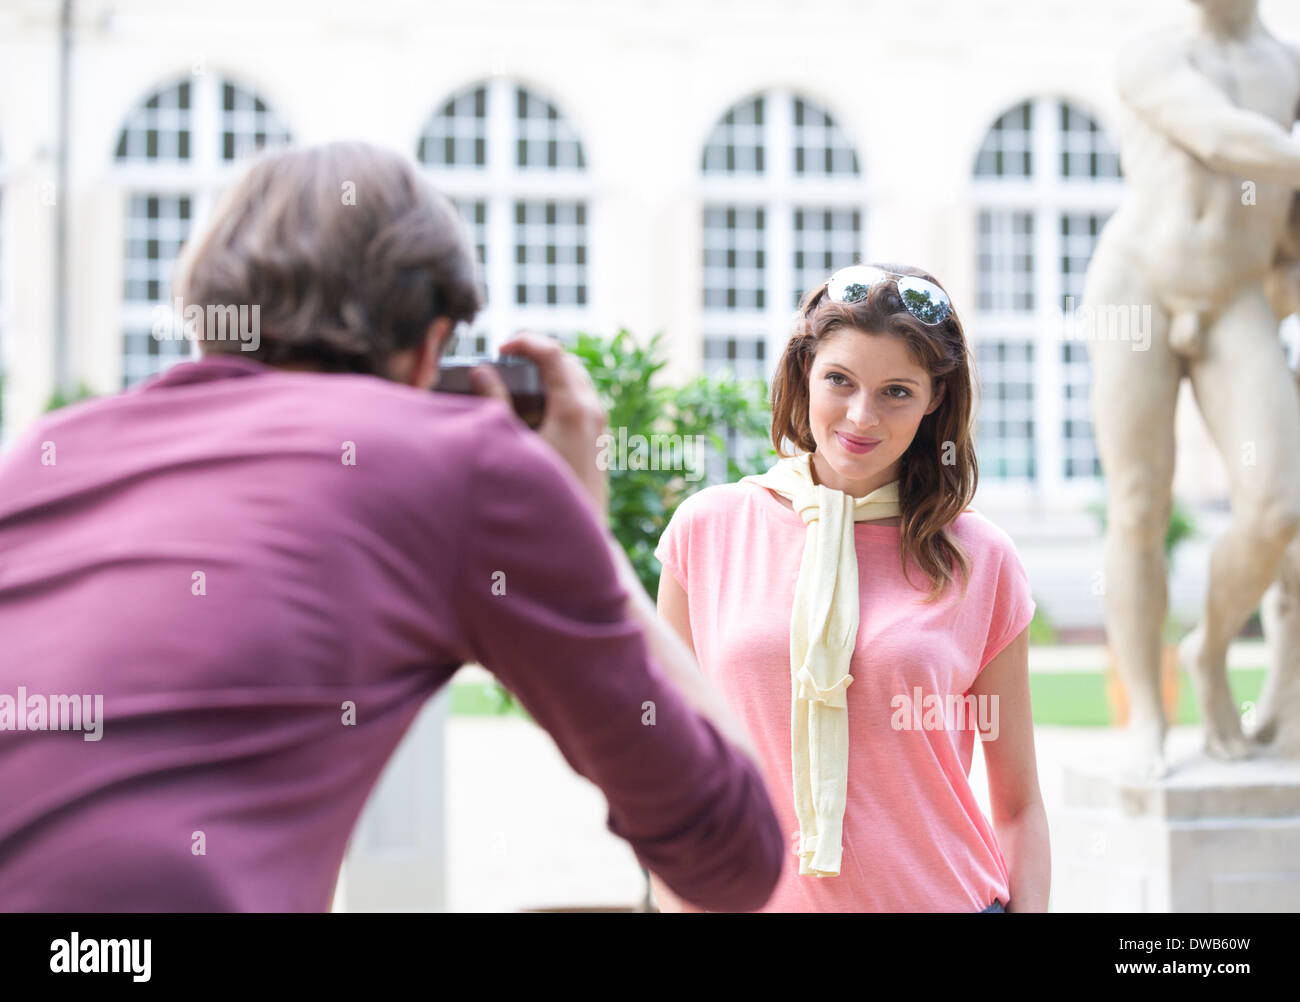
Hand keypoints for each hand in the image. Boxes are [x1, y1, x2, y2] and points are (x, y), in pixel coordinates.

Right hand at [468, 333, 609, 519]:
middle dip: (537, 355)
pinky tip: (536, 408)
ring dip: (550, 373)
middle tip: (506, 361)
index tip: (500, 349)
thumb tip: (481, 372)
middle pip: (568, 362)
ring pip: (578, 380)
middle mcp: (593, 411)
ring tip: (518, 381)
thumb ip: (496, 405)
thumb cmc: (543, 495)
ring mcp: (600, 426)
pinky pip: (582, 400)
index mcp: (573, 408)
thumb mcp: (514, 446)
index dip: (525, 342)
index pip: (552, 353)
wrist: (580, 537)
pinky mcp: (600, 440)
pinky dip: (560, 391)